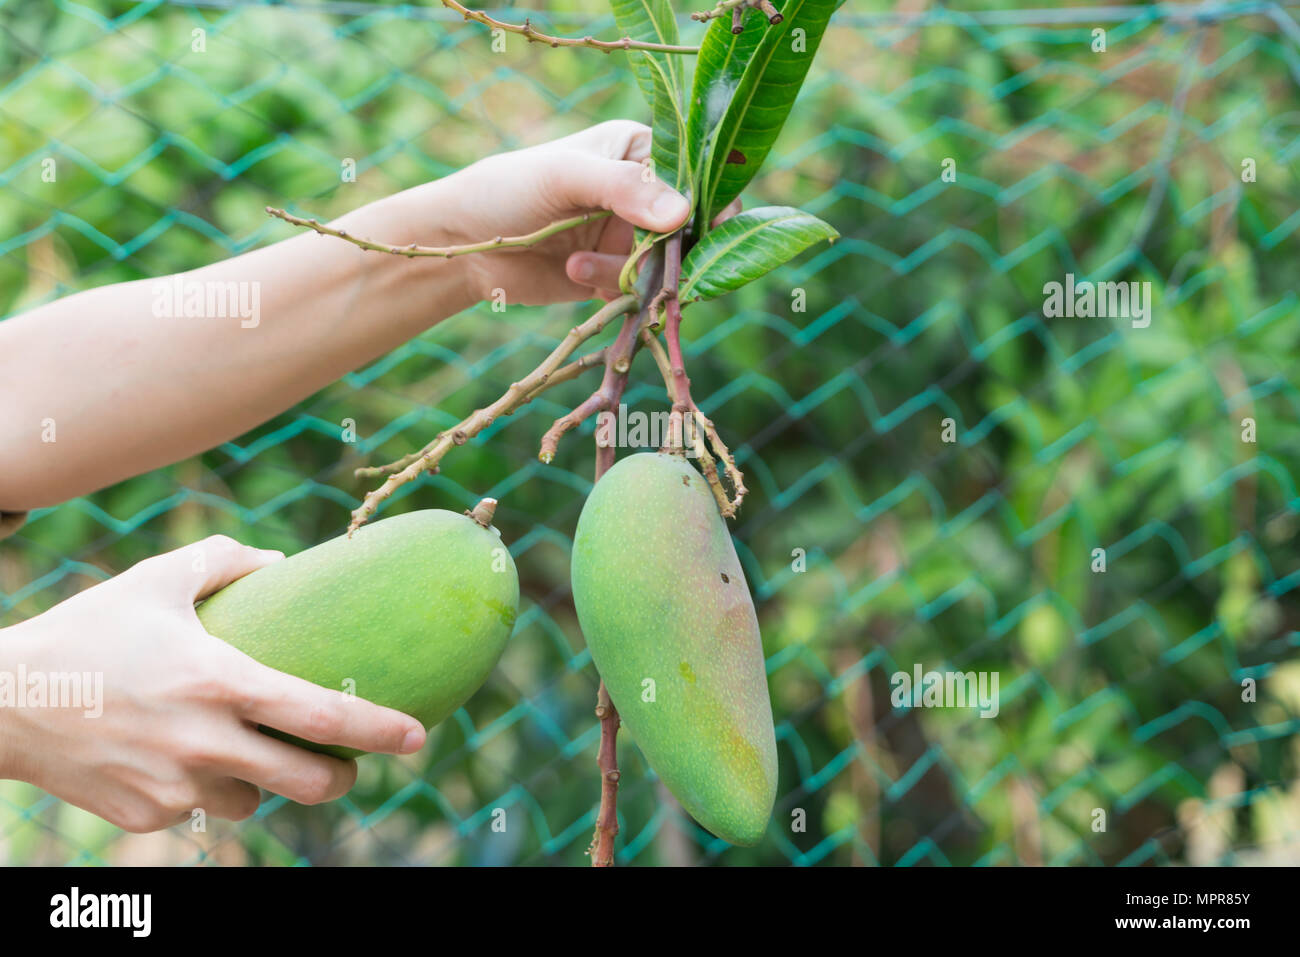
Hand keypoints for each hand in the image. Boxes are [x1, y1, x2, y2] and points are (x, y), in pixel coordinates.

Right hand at [0, 535, 425, 832]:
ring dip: (265, 782)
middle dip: (341, 777)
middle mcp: (204, 741)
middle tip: (345, 763)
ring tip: (246, 748)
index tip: (419, 737)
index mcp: (219, 681)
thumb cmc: (89, 630)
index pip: (320, 714)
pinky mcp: (146, 816)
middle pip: (308, 782)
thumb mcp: (157, 580)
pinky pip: (200, 809)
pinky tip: (180, 756)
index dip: (378, 730)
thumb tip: (285, 561)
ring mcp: (175, 786)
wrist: (1, 701)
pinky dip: (206, 788)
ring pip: (255, 800)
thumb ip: (227, 561)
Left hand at [430, 120, 739, 305]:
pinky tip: (575, 274)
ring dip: (627, 272)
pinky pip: (641, 293)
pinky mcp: (616, 277)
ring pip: (668, 268)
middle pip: (692, 229)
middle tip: (640, 261)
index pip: (698, 175)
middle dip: (667, 250)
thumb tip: (684, 214)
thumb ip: (622, 189)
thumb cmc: (508, 190)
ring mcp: (631, 238)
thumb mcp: (565, 176)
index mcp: (640, 152)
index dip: (706, 203)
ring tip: (577, 265)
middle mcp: (644, 194)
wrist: (463, 245)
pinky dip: (617, 292)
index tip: (691, 228)